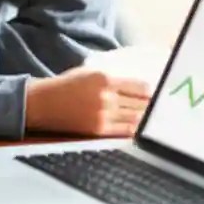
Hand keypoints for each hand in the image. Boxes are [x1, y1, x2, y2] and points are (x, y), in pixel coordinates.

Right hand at [24, 67, 151, 136]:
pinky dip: (134, 128)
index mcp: (105, 78)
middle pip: (140, 103)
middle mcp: (106, 97)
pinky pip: (124, 130)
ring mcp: (103, 114)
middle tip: (159, 107)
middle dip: (150, 105)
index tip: (155, 94)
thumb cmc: (67, 85)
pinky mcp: (98, 130)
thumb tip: (137, 86)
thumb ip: (113, 79)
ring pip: (135, 117)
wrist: (44, 103)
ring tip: (151, 117)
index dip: (150, 92)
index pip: (140, 87)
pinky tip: (139, 126)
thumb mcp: (90, 72)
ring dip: (144, 117)